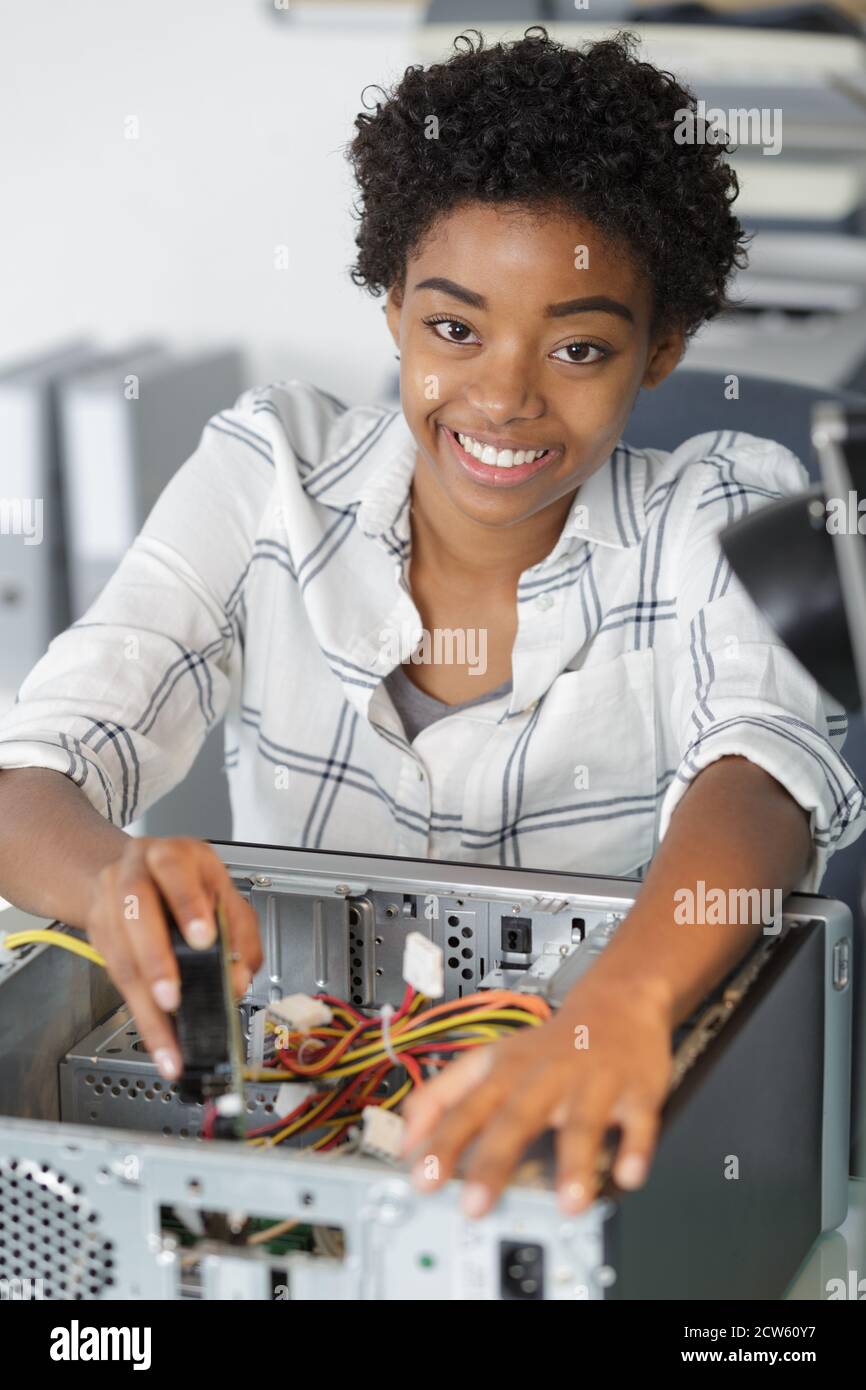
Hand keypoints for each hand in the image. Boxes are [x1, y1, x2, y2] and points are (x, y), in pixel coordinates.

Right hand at [83, 836, 261, 1082]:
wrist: (130, 870)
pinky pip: (116, 978)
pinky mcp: (99, 936)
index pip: (176, 872)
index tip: (204, 939)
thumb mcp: (221, 891)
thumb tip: (238, 978)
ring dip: (145, 1004)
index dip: (188, 905)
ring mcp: (109, 904)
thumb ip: (239, 930)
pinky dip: (141, 1013)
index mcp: (172, 856)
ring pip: (120, 954)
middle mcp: (134, 874)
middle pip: (136, 912)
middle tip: (172, 997)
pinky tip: (158, 1039)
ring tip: (168, 1041)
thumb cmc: (183, 882)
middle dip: (156, 960)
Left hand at [401, 970, 673, 1216]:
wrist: (615, 1002)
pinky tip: (627, 1176)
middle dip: (494, 1161)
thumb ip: (442, 1096)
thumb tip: (406, 1139)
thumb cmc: (546, 1045)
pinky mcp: (635, 1091)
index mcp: (506, 1070)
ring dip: (574, 1163)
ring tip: (568, 1203)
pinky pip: (637, 1122)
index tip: (421, 1180)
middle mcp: (546, 1076)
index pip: (465, 1107)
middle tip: (475, 1205)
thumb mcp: (489, 1058)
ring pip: (582, 1122)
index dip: (441, 1143)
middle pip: (516, 1117)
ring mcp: (592, 1083)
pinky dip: (634, 1148)